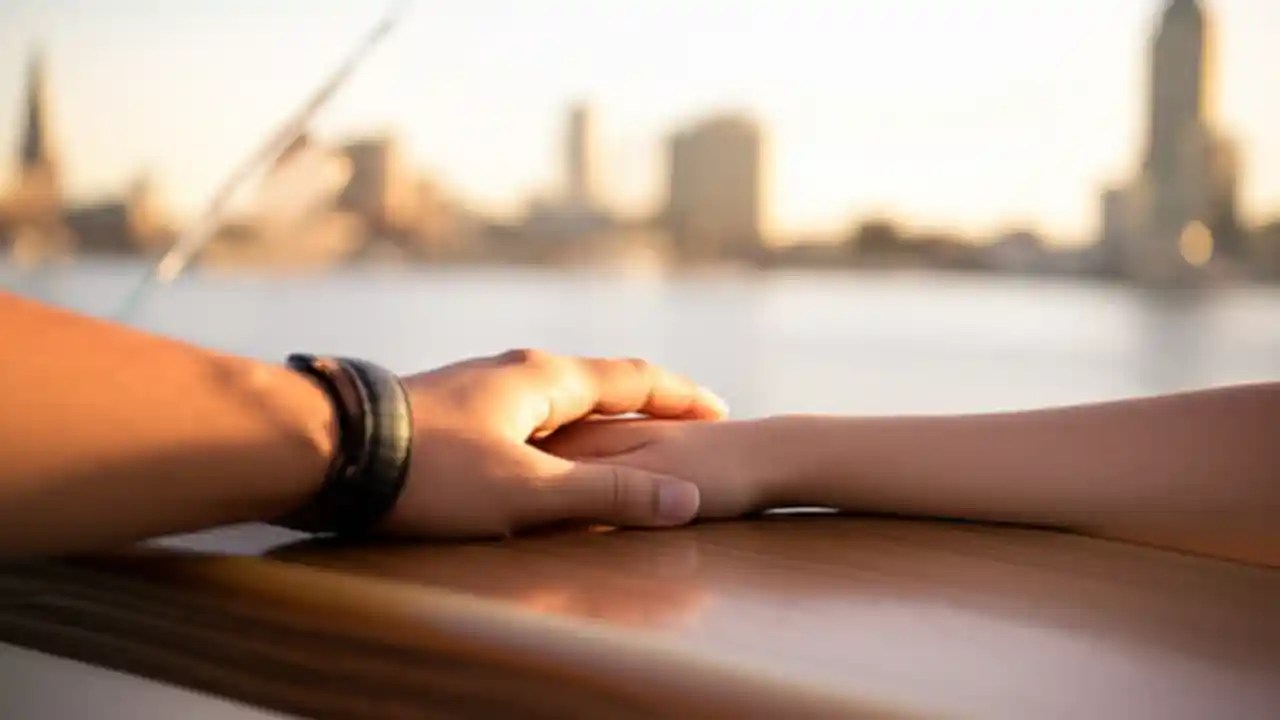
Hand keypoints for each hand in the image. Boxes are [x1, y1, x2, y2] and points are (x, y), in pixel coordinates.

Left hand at [381, 349, 728, 537]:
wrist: (326, 447)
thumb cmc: (429, 469)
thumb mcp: (526, 492)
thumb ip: (606, 497)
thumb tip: (685, 501)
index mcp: (544, 378)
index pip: (634, 378)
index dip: (681, 396)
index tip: (719, 411)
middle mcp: (516, 370)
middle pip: (599, 382)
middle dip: (644, 404)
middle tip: (682, 424)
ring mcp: (479, 384)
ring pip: (558, 398)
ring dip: (598, 419)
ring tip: (622, 442)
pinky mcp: (452, 407)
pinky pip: (526, 414)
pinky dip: (558, 432)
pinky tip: (543, 454)